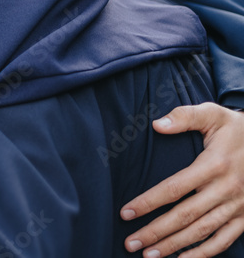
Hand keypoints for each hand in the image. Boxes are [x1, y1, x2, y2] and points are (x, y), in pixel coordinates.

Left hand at [122, 103, 243, 256]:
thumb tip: (157, 124)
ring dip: (174, 246)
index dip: (148, 202)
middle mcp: (225, 190)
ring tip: (150, 255)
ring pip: (202, 231)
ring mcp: (237, 206)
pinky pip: (224, 239)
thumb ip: (185, 116)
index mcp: (213, 166)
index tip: (126, 213)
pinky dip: (205, 253)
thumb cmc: (236, 129)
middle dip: (155, 232)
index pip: (173, 188)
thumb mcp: (213, 115)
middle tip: (131, 243)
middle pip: (184, 216)